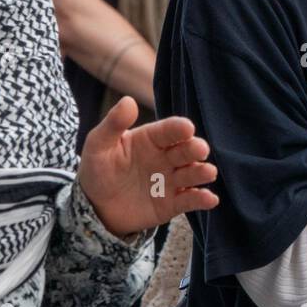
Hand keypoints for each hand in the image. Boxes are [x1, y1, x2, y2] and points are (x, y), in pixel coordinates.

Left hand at [77, 96, 218, 237]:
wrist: (96, 206)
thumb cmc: (99, 169)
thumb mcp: (98, 145)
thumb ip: (113, 124)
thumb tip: (128, 100)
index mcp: (152, 139)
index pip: (169, 130)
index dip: (179, 128)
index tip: (187, 127)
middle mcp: (167, 157)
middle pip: (186, 150)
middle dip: (195, 149)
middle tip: (200, 150)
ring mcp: (171, 180)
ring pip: (192, 174)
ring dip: (202, 172)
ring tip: (208, 172)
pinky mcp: (172, 203)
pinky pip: (189, 200)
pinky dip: (201, 199)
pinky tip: (209, 199)